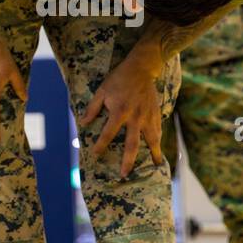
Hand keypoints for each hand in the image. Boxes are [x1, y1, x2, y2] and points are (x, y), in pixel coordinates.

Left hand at [81, 50, 164, 177]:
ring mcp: (148, 117)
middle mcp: (135, 117)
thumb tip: (83, 123)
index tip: (96, 155)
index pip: (108, 133)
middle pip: (132, 144)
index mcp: (120, 112)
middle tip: (124, 174)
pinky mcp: (157, 114)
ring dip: (153, 154)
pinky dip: (159, 142)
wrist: (142, 68)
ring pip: (152, 140)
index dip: (101, 145)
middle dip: (128, 160)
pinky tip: (159, 152)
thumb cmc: (118, 79)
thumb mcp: (101, 91)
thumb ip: (92, 108)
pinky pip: (158, 131)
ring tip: (155, 166)